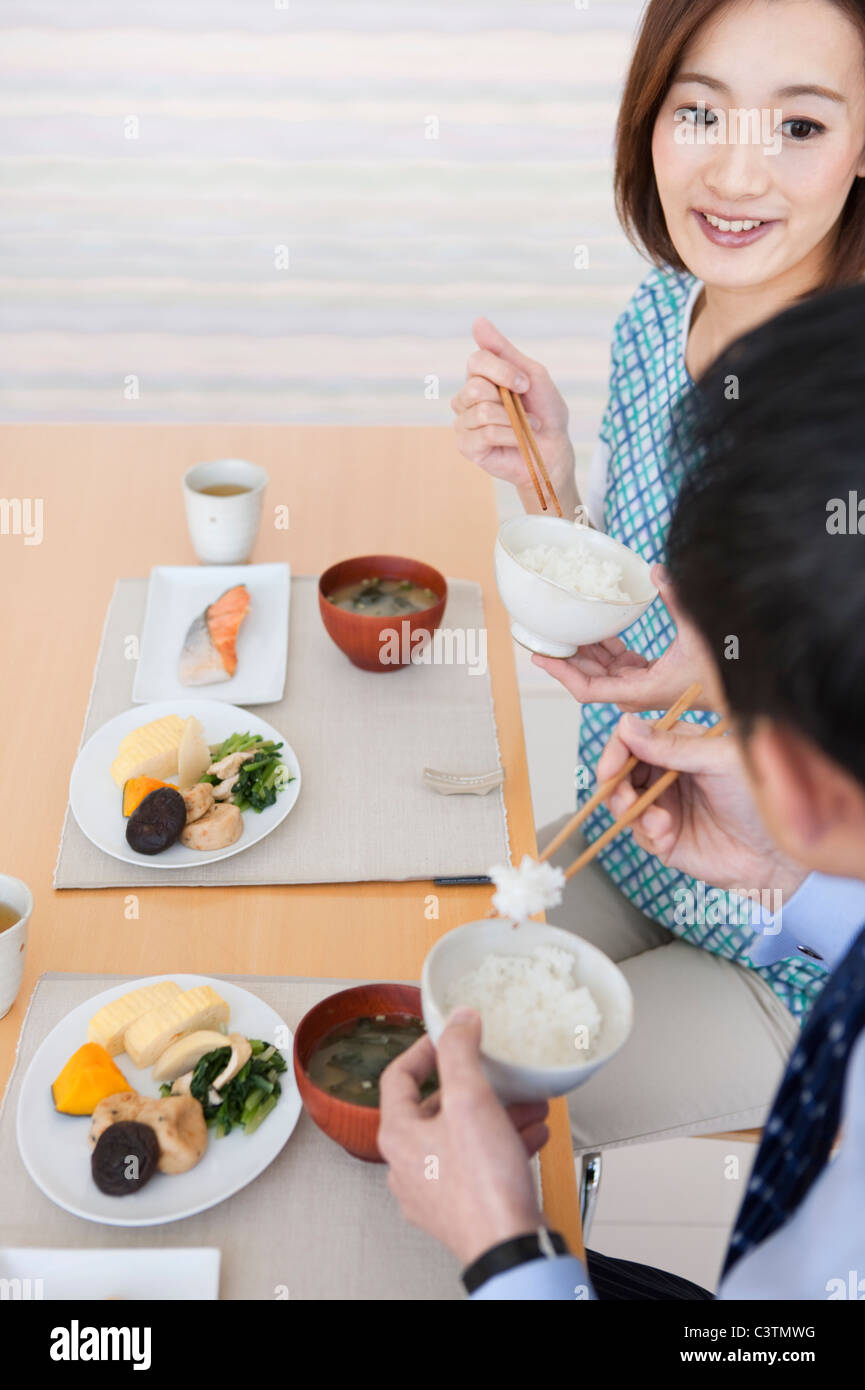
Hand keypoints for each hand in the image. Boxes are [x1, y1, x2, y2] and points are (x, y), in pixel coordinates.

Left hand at [378, 1009, 549, 1266]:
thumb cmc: (483, 1186)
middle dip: (474, 1086)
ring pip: (461, 1136)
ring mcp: (432, 1190)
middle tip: (497, 1073)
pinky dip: (501, 1143)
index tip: (446, 1037)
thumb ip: (460, 1053)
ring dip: (495, 1114)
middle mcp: (409, 1164)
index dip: (423, 1049)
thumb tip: (457, 1020)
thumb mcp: (470, 1100)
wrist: (508, 1248)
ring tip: (527, 1103)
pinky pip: (476, 1163)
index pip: (398, 1077)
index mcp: (399, 1135)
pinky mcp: (459, 1206)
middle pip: (435, 1108)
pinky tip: (532, 1133)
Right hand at [450, 317, 578, 516]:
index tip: (526, 384)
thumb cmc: (544, 412)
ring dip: (513, 420)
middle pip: (475, 386)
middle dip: (509, 398)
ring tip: (525, 426)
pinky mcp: (467, 446)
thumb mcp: (531, 374)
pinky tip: (518, 440)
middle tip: (526, 409)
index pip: (476, 360)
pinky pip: (485, 433)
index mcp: (480, 377)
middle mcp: (466, 398)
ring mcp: (464, 423)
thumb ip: (503, 350)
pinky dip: (510, 435)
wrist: (553, 449)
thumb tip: (478, 320)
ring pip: (482, 411)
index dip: (503, 371)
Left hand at [533, 567, 723, 712]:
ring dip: (584, 652)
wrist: (754, 682)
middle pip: (590, 679)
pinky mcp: (653, 676)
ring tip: (562, 628)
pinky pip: (620, 664)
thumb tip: (656, 569)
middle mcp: (640, 691)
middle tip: (541, 636)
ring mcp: (645, 684)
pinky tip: (595, 628)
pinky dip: (605, 648)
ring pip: (603, 671)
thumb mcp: (701, 629)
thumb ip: (677, 598)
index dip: (562, 673)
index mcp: (646, 689)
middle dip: (565, 659)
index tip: (540, 656)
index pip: (590, 690)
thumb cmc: (731, 663)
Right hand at [598, 712, 806, 898]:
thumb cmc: (761, 799)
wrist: (779, 852)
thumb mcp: (718, 762)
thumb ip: (672, 746)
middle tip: (626, 800)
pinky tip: (667, 835)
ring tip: (659, 823)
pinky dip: (647, 834)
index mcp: (681, 747)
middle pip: (621, 772)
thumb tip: (627, 725)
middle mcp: (668, 774)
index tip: (610, 768)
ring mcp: (665, 806)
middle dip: (617, 786)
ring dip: (631, 813)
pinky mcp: (665, 839)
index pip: (634, 739)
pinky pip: (639, 834)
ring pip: (623, 803)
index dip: (616, 751)